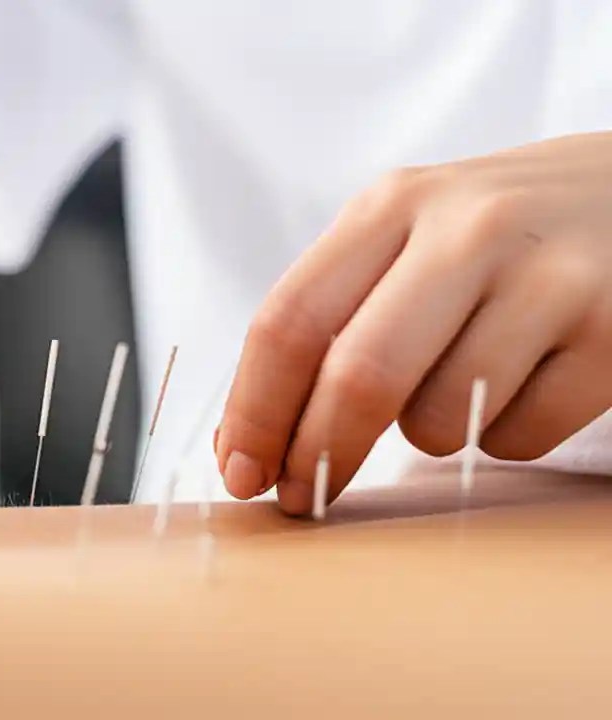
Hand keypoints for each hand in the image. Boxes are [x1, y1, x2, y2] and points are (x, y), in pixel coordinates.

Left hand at [217, 132, 611, 513]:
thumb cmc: (493, 238)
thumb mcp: (404, 240)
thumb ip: (326, 321)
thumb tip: (242, 442)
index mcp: (393, 205)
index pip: (291, 318)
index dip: (254, 410)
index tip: (238, 472)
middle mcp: (469, 229)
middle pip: (360, 374)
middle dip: (318, 453)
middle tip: (303, 497)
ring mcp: (550, 279)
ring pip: (439, 419)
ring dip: (425, 435)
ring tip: (457, 384)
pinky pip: (516, 437)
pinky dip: (501, 437)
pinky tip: (525, 382)